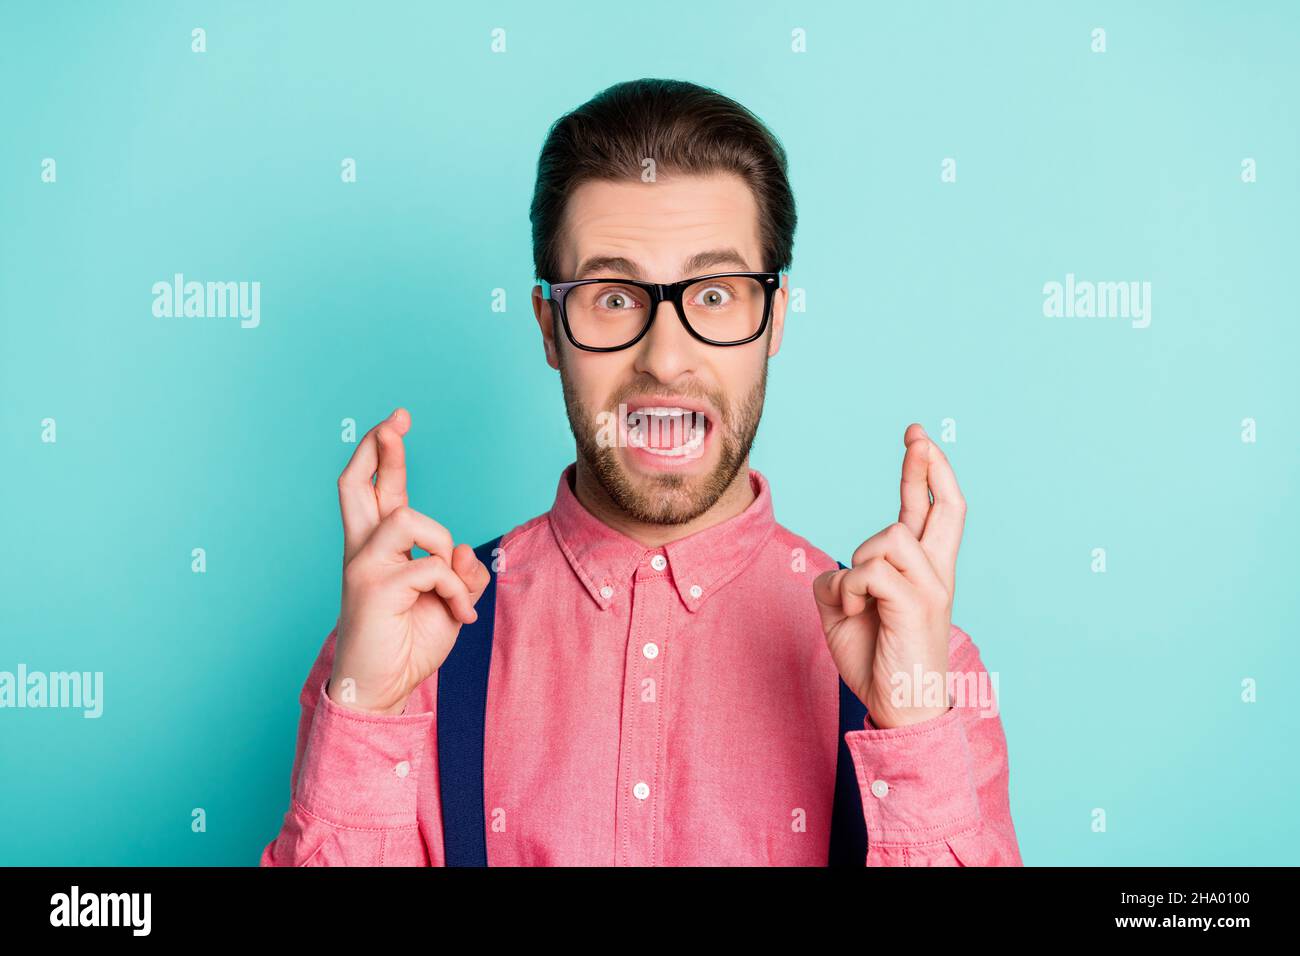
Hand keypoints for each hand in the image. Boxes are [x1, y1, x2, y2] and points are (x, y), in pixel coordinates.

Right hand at [329, 408, 490, 714]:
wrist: (382, 691)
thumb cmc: (409, 644)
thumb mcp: (449, 602)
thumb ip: (460, 573)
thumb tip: (464, 556)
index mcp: (379, 549)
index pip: (376, 490)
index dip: (384, 454)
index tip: (397, 420)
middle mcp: (363, 551)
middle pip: (358, 485)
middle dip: (378, 448)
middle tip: (395, 420)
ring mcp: (363, 567)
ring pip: (407, 518)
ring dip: (443, 546)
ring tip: (451, 588)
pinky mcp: (372, 589)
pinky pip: (431, 568)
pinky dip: (454, 591)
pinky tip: (457, 615)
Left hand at [813, 424, 965, 728]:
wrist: (902, 711)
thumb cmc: (877, 662)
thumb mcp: (846, 612)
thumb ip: (843, 579)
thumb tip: (840, 568)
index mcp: (923, 572)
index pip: (932, 512)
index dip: (926, 474)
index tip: (918, 439)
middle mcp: (935, 573)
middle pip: (944, 507)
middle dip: (928, 466)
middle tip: (917, 435)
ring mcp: (931, 587)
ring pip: (888, 536)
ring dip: (856, 566)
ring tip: (856, 603)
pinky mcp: (918, 603)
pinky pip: (871, 571)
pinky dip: (851, 590)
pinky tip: (855, 613)